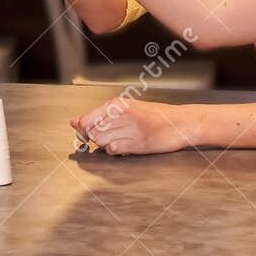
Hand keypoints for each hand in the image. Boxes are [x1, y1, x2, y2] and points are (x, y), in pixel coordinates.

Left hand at [72, 98, 197, 155]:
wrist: (181, 122)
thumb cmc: (156, 115)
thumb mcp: (128, 108)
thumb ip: (101, 115)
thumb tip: (75, 122)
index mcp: (117, 104)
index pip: (86, 120)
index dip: (81, 130)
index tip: (84, 134)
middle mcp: (121, 115)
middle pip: (92, 132)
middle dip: (96, 138)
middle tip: (111, 136)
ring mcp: (129, 129)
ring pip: (101, 142)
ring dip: (106, 144)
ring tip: (120, 139)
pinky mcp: (137, 143)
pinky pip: (113, 150)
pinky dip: (116, 151)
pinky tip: (125, 146)